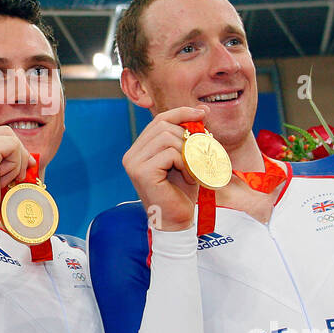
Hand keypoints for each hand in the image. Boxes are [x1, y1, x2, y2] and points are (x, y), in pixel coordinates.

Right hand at [0, 126, 29, 245]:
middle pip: (5, 133)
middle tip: (16, 179)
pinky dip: (15, 166)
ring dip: (16, 162)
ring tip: (2, 183)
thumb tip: (29, 157)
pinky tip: (2, 183)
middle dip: (17, 155)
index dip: (12, 153)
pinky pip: (13, 147)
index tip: (15, 174)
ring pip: (11, 140)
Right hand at [123, 106, 207, 232]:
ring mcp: (134, 163)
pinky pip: (169, 153)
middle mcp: (132, 155)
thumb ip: (190, 136)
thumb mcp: (187, 158)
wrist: (178, 221)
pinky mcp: (142, 172)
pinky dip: (185, 163)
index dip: (180, 113)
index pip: (159, 120)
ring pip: (167, 137)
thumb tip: (201, 111)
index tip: (201, 114)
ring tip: (193, 171)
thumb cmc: (182, 192)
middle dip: (187, 137)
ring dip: (187, 152)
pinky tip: (189, 178)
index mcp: (139, 150)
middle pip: (163, 126)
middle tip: (200, 156)